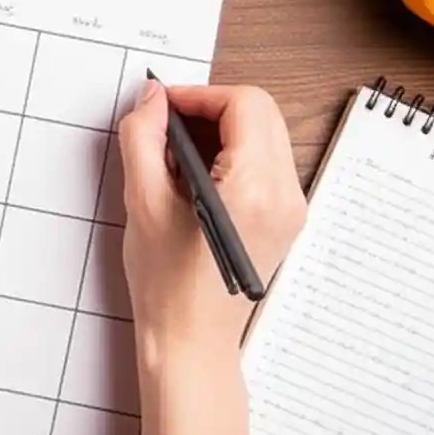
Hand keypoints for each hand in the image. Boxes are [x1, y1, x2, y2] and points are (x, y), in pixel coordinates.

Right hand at [118, 81, 305, 355]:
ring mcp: (291, 208)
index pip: (245, 104)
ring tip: (177, 156)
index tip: (165, 106)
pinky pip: (265, 163)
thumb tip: (153, 98)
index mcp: (254, 188)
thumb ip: (144, 138)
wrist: (191, 340)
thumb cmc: (167, 284)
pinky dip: (233, 154)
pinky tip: (196, 177)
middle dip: (212, 109)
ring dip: (222, 130)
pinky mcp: (284, 218)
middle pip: (261, 114)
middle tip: (168, 125)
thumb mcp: (143, 202)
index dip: (201, 95)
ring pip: (264, 135)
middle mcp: (284, 195)